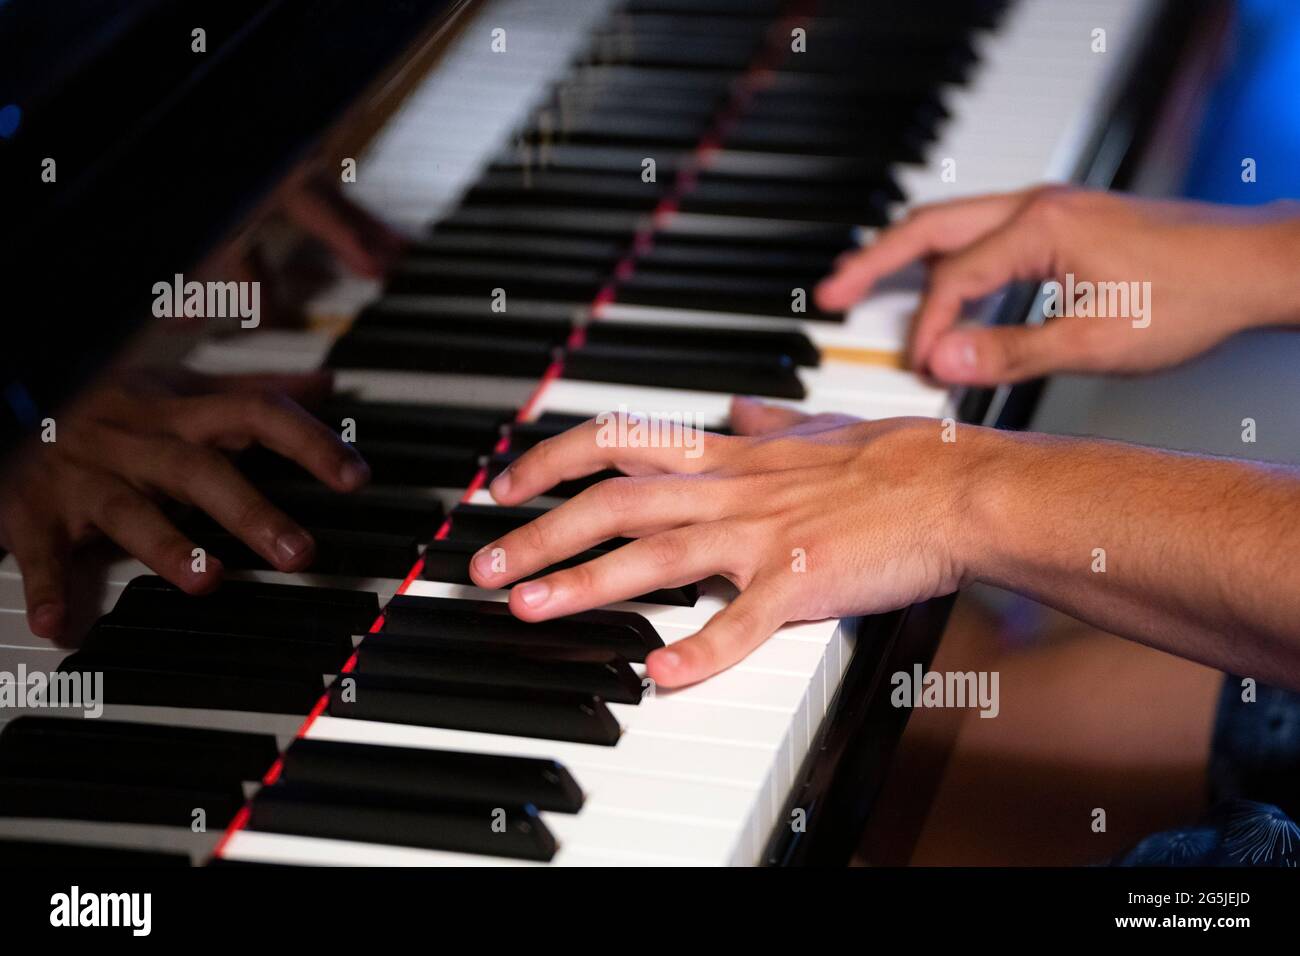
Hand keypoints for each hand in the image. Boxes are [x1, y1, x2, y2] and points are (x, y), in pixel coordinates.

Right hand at [0, 371, 368, 641]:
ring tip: (208, 581)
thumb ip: (253, 390)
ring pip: (129, 509)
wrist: (9, 399)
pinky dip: (47, 585)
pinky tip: (60, 623)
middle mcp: (137, 441)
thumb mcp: (180, 387)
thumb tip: (324, 385)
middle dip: (252, 511)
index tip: (357, 476)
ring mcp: (86, 477)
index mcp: (178, 411)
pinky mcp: (33, 511)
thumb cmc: (105, 403)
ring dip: (167, 545)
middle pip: (200, 470)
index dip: (309, 442)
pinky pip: (39, 550)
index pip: (256, 413)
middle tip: (300, 553)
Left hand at [468, 397, 993, 686]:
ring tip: (528, 605)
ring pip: (655, 554)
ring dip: (584, 581)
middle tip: (486, 563)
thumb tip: (738, 406)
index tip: (508, 480)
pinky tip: (660, 674)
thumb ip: (769, 422)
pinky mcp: (802, 581)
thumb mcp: (822, 427)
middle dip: (540, 532)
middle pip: (615, 503)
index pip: (621, 441)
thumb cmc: (901, 459)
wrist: (961, 486)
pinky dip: (701, 649)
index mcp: (733, 456)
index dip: (554, 457)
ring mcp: (764, 536)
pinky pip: (742, 621)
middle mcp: (733, 491)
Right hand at [815, 187, 1299, 384]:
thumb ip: (1010, 353)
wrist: (1254, 266)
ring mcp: (1050, 209)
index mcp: (1040, 227)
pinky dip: (952, 262)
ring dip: (908, 258)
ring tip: (868, 289)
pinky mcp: (1063, 221)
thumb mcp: (1095, 342)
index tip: (920, 368)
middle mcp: (1038, 206)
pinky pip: (986, 235)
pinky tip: (945, 292)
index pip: (953, 279)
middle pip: (929, 226)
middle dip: (873, 260)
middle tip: (830, 292)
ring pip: (954, 226)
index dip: (929, 329)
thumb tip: (945, 362)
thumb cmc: (1191, 296)